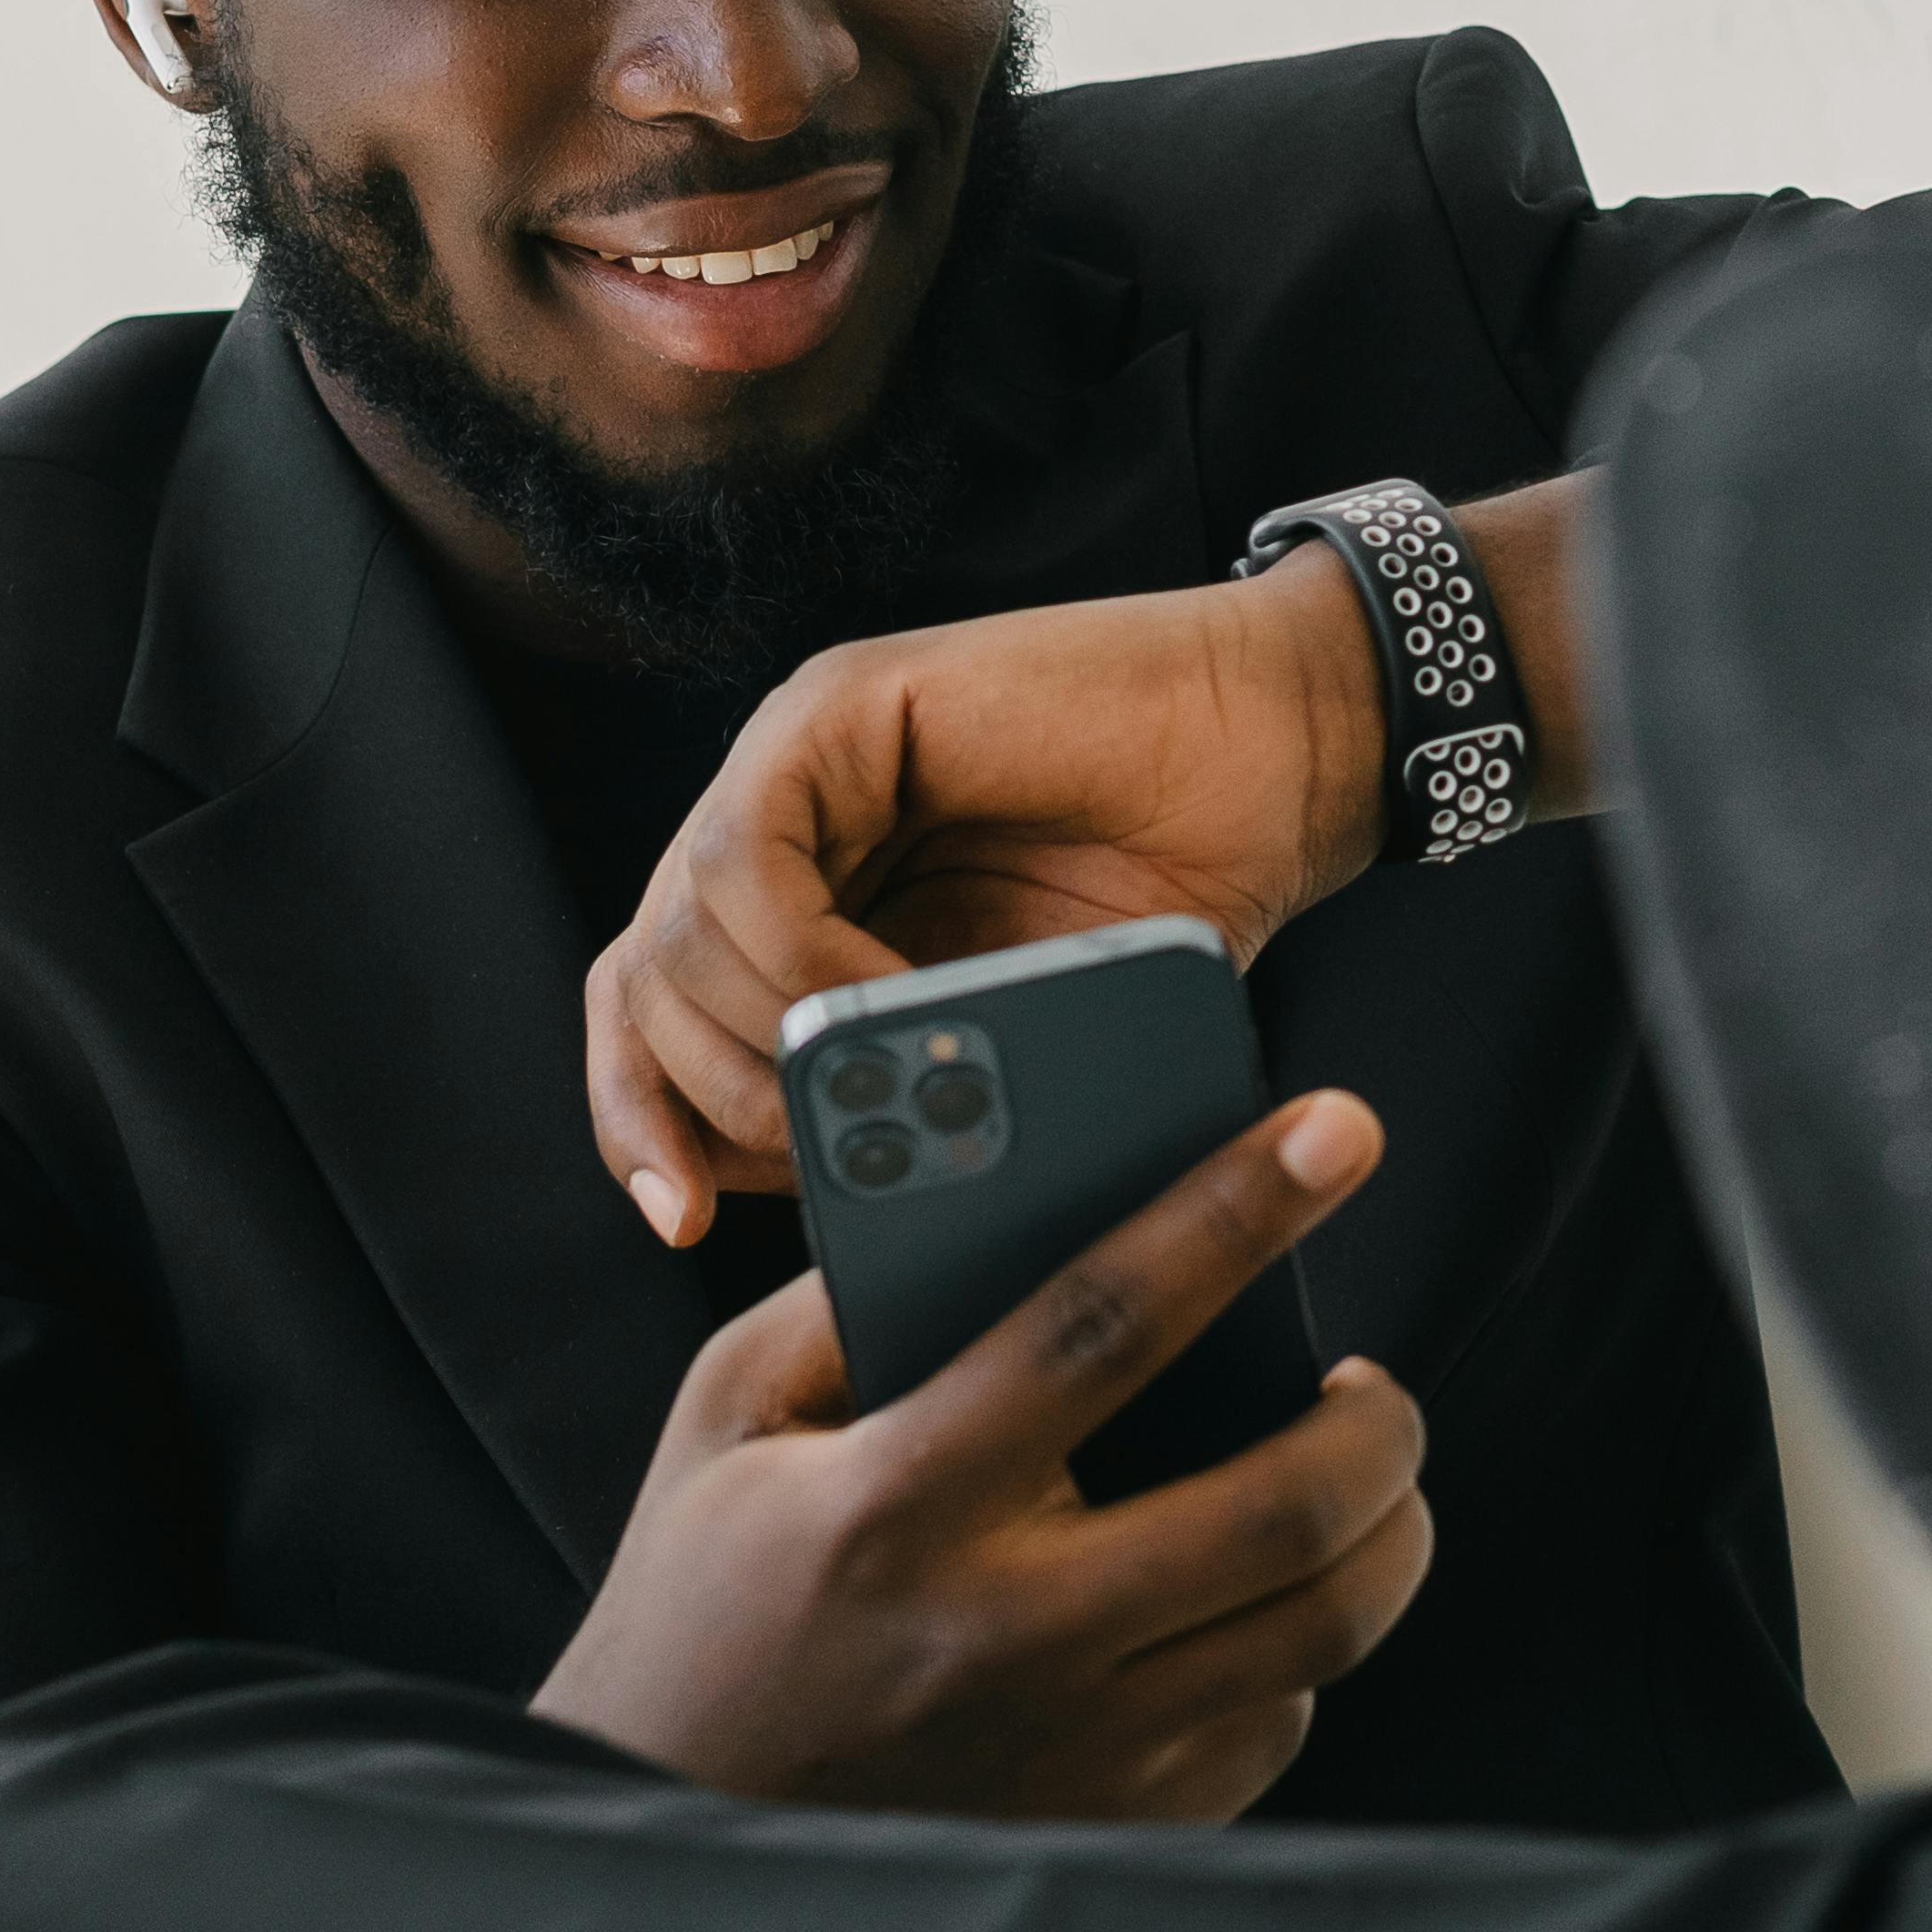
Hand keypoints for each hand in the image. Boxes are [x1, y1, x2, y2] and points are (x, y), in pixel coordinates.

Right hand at [532, 1092, 1428, 1820]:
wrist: (677, 1825)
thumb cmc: (706, 1585)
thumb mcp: (733, 1414)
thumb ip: (856, 1299)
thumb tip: (1016, 1190)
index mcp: (895, 1503)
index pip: (1104, 1327)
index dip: (1234, 1212)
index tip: (1338, 1130)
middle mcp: (1002, 1636)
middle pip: (1281, 1510)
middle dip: (1378, 1422)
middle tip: (1369, 1381)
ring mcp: (1074, 1749)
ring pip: (1322, 1627)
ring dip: (1384, 1530)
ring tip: (1352, 1476)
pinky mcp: (1118, 1824)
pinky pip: (1279, 1716)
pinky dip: (1296, 1639)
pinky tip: (1252, 1596)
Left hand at [584, 479, 1593, 1239]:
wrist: (1287, 754)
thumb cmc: (1174, 892)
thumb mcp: (1008, 1039)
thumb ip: (899, 1090)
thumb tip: (806, 1196)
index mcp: (800, 897)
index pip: (650, 1015)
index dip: (643, 1121)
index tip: (683, 1222)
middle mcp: (774, 822)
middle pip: (644, 983)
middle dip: (708, 1100)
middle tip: (822, 1156)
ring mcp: (794, 758)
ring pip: (674, 929)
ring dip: (764, 1040)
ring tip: (877, 1091)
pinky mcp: (835, 709)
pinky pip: (745, 859)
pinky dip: (802, 959)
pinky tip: (891, 1006)